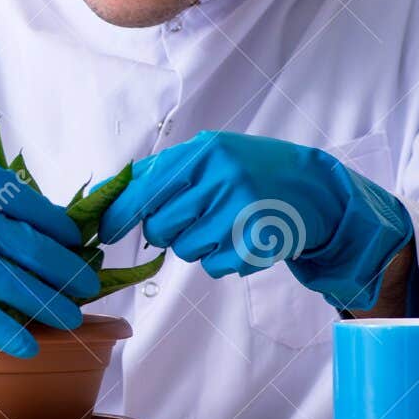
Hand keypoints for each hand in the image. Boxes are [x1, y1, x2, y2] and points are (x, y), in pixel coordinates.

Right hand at [0, 128, 98, 355]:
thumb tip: (42, 218)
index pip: (41, 213)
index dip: (67, 235)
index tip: (80, 248)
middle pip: (35, 251)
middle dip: (69, 274)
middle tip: (88, 288)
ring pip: (13, 283)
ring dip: (49, 305)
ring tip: (71, 319)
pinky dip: (3, 331)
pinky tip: (27, 345)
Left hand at [99, 130, 411, 309]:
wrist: (314, 189)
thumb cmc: (249, 170)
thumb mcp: (208, 154)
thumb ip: (160, 171)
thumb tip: (106, 193)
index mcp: (203, 152)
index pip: (143, 188)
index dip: (117, 216)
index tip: (104, 233)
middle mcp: (221, 176)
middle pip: (160, 226)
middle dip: (167, 230)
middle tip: (194, 218)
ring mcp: (242, 210)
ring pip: (185, 249)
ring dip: (197, 245)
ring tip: (224, 224)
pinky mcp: (259, 242)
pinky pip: (214, 266)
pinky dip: (222, 260)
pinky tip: (242, 239)